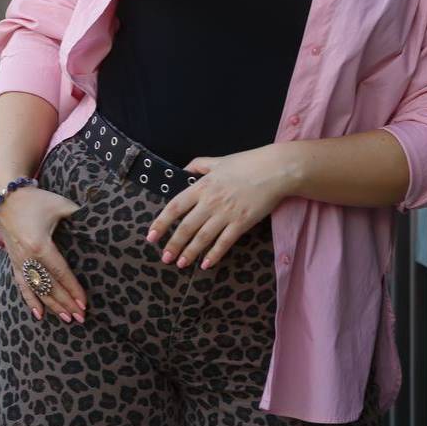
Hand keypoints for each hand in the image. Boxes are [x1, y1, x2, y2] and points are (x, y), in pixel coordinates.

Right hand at [0, 186, 89, 324]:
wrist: (6, 198)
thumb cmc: (36, 201)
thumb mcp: (60, 204)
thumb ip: (79, 215)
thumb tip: (99, 223)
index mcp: (40, 245)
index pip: (60, 273)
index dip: (73, 289)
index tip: (84, 303)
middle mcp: (28, 258)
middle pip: (50, 286)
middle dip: (66, 303)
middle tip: (81, 317)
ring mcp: (19, 262)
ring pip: (37, 290)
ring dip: (52, 306)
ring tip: (67, 319)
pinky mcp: (14, 263)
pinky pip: (22, 286)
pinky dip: (30, 301)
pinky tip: (39, 314)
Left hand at [145, 145, 291, 270]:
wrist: (274, 170)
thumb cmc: (247, 163)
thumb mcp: (218, 161)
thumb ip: (198, 165)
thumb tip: (182, 171)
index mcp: (202, 186)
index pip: (175, 207)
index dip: (161, 222)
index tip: (151, 236)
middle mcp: (210, 202)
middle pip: (186, 227)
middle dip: (173, 244)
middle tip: (164, 257)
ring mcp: (226, 214)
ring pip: (202, 238)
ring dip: (190, 253)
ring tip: (180, 263)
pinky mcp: (241, 223)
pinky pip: (224, 243)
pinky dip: (213, 255)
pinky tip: (205, 264)